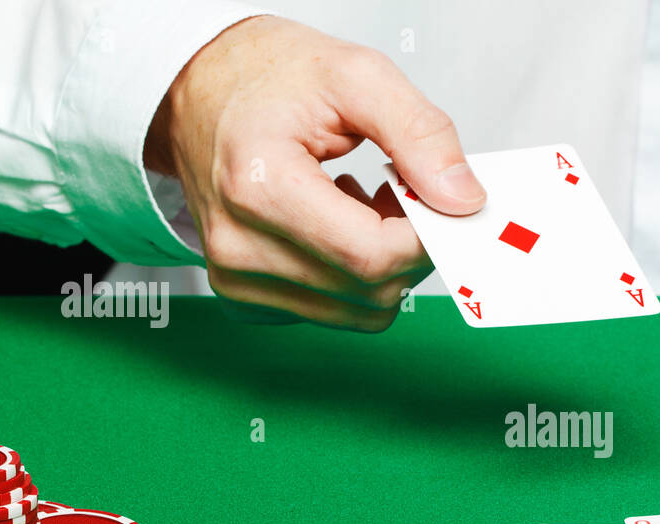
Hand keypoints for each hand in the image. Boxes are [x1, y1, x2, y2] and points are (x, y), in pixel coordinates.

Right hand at [144, 16, 485, 330]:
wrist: (196, 91)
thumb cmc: (263, 77)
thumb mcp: (355, 74)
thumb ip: (419, 134)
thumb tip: (463, 201)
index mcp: (257, 186)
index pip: (372, 255)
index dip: (424, 234)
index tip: (438, 196)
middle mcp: (238, 246)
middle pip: (371, 291)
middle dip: (409, 248)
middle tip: (402, 190)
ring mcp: (237, 281)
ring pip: (361, 313)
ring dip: (384, 264)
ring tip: (363, 201)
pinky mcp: (246, 300)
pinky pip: (335, 312)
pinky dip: (354, 277)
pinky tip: (337, 225)